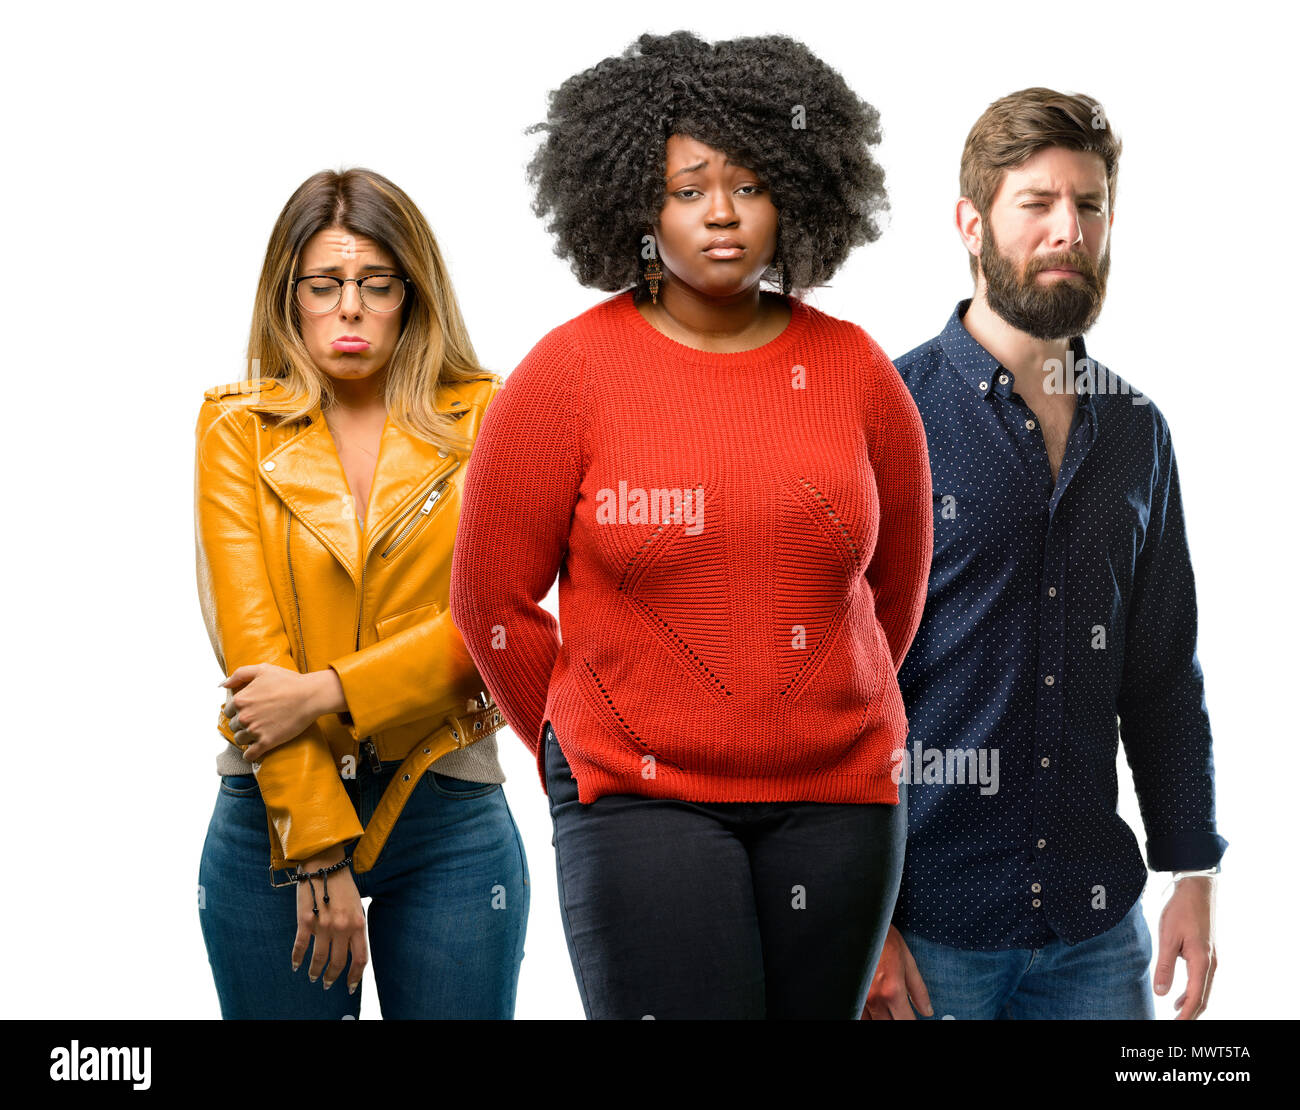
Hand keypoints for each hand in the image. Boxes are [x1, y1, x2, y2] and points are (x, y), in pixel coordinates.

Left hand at [220, 664, 342, 761]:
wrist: (310, 696)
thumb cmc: (289, 681)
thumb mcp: (262, 670)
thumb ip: (239, 674)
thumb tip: (223, 684)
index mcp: (241, 699)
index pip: (229, 711)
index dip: (238, 711)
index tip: (249, 711)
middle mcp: (244, 716)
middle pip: (234, 726)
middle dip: (243, 724)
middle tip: (256, 721)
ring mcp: (255, 730)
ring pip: (240, 740)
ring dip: (247, 738)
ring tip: (258, 733)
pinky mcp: (267, 742)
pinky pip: (249, 755)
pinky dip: (250, 754)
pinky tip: (255, 750)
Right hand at [291, 843, 367, 993]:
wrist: (324, 865)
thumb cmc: (342, 885)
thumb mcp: (356, 906)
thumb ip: (355, 927)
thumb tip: (350, 950)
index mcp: (358, 923)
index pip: (360, 958)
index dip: (355, 976)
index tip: (350, 986)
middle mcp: (342, 927)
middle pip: (338, 962)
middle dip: (333, 977)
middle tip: (328, 984)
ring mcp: (323, 926)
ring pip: (319, 959)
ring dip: (315, 972)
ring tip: (312, 977)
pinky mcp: (305, 922)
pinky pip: (300, 947)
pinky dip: (297, 959)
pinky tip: (296, 965)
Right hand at [863, 925, 933, 1018]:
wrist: (861, 924)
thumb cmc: (884, 938)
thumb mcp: (908, 961)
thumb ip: (918, 990)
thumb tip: (927, 1010)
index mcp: (892, 991)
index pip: (906, 1022)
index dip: (912, 1023)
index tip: (914, 1019)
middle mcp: (874, 997)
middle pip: (886, 1024)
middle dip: (895, 1020)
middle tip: (899, 1012)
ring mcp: (858, 996)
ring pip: (869, 1021)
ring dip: (879, 1018)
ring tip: (886, 1010)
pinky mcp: (849, 991)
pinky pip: (857, 1012)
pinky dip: (865, 1014)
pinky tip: (873, 1008)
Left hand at [1154, 876, 1217, 1018]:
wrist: (1197, 890)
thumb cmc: (1181, 911)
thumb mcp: (1168, 937)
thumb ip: (1165, 966)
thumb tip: (1162, 993)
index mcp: (1202, 962)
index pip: (1195, 998)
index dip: (1185, 1015)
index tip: (1175, 1025)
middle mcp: (1211, 964)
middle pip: (1202, 998)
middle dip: (1190, 1014)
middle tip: (1174, 1025)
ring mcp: (1211, 960)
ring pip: (1203, 990)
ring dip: (1191, 1004)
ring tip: (1175, 1015)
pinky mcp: (1207, 954)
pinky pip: (1202, 980)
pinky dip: (1192, 992)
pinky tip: (1178, 995)